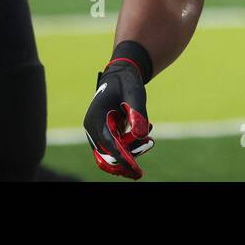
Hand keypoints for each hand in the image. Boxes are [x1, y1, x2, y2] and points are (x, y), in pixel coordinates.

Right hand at [83, 59, 153, 178]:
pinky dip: (131, 146)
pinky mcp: (108, 133)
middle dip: (124, 162)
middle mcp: (94, 128)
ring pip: (113, 153)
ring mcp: (99, 131)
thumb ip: (138, 112)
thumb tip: (141, 133)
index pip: (107, 143)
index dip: (120, 156)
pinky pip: (118, 147)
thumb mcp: (135, 92)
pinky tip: (146, 136)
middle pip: (106, 154)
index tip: (133, 168)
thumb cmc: (127, 81)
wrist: (122, 74)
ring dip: (131, 153)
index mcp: (95, 117)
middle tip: (140, 169)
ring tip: (150, 141)